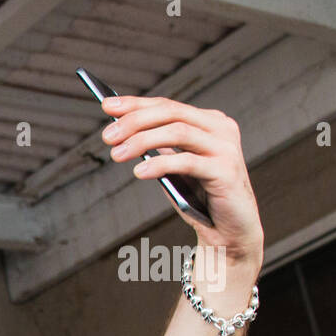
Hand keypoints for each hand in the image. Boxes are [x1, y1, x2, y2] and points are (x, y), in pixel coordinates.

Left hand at [100, 95, 263, 266]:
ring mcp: (226, 148)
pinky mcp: (226, 171)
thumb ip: (158, 146)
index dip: (136, 104)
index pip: (168, 106)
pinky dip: (160, 164)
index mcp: (209, 122)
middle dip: (134, 121)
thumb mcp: (175, 166)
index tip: (106, 105)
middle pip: (171, 113)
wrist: (228, 231)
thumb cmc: (199, 197)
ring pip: (178, 132)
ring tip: (117, 154)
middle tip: (107, 136)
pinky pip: (187, 161)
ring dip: (142, 141)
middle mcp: (221, 129)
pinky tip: (139, 173)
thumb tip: (122, 129)